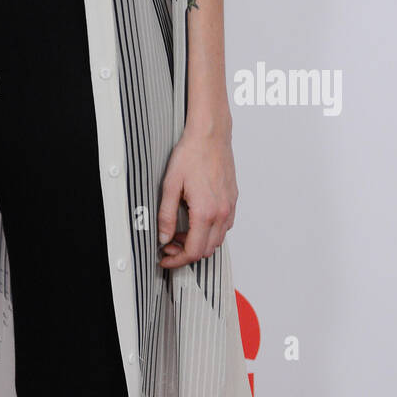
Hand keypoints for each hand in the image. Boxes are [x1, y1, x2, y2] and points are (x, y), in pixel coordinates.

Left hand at [156, 117, 237, 268]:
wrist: (210, 136)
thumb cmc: (192, 154)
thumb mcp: (170, 185)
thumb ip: (166, 215)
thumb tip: (163, 236)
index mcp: (205, 212)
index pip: (193, 251)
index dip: (177, 260)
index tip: (166, 258)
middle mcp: (221, 213)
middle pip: (206, 250)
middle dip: (185, 252)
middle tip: (168, 244)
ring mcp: (229, 207)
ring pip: (217, 240)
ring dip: (198, 242)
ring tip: (180, 232)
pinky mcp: (232, 200)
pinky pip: (224, 226)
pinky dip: (210, 232)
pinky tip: (196, 220)